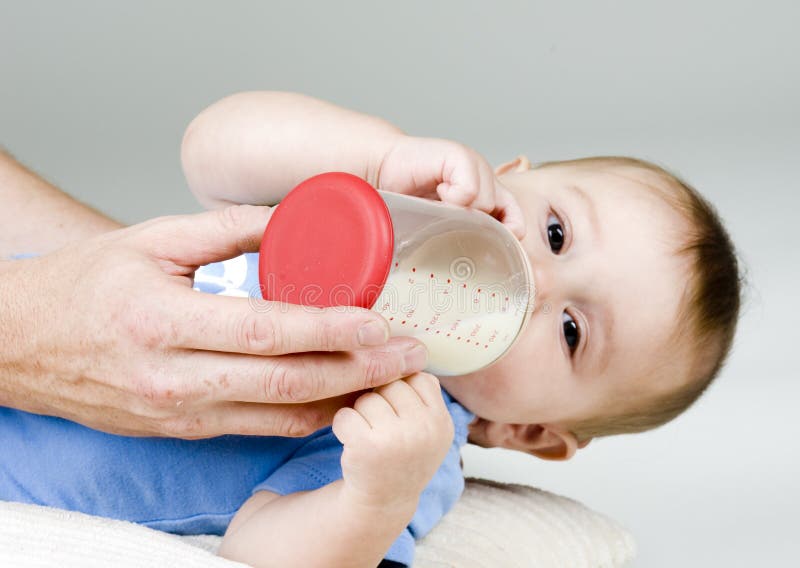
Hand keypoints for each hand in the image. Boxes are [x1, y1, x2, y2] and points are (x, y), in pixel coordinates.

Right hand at [0, 205, 427, 438]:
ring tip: (391, 377)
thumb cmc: (84, 286)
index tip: (380, 320)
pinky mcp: (185, 430)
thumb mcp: (149, 240)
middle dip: (358, 370)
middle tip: (410, 355)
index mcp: (163, 321)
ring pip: (280, 414)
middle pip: (286, 381)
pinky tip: (342, 396)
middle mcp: (175, 378)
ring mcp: (181, 413)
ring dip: (344, 397)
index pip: (265, 330)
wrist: (23, 346)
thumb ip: (225, 228)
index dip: (329, 329)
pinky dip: (307, 414)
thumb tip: (292, 217)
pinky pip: (259, 427)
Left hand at [332, 373, 454, 509]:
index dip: (401, 388)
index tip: (396, 409)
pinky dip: (343, 426)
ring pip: (367, 398)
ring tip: (370, 436)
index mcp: (442, 422)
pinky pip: (345, 415)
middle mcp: (425, 430)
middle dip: (379, 399)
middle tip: (381, 426)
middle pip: (391, 384)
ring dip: (360, 414)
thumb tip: (404, 345)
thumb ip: (422, 393)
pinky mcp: (367, 448)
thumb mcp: (428, 428)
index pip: (418, 377)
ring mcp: (398, 439)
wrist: (384, 501)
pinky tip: (353, 443)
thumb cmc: (402, 454)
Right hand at [377, 135, 526, 238]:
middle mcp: (486, 179)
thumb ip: (464, 232)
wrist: (383, 168)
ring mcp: (476, 166)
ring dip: (460, 211)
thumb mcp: (443, 221)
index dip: (506, 237)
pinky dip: (452, 197)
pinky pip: (470, 190)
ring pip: (486, 204)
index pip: (516, 221)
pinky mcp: (461, 156)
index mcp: (487, 195)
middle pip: (505, 216)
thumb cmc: (410, 197)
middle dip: (482, 228)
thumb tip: (482, 253)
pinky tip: (437, 190)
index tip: (486, 251)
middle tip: (454, 226)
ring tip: (439, 204)